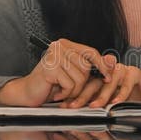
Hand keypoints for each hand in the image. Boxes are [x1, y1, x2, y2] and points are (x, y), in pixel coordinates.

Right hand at [0, 39, 115, 107]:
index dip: (102, 66)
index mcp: (66, 45)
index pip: (91, 52)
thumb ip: (92, 67)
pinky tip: (56, 94)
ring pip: (80, 78)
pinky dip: (66, 94)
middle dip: (82, 83)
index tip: (108, 78)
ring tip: (62, 92)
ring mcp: (54, 56)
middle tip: (70, 89)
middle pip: (87, 67)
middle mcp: (59, 46)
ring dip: (73, 91)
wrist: (28, 94)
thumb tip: (112, 60)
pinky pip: (70, 85)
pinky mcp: (50, 69)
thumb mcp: (74, 74)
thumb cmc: (51, 84)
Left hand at [60, 57, 140, 108]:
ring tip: (95, 106)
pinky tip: (116, 103)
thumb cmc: (132, 100)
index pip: (86, 85)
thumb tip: (80, 117)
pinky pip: (127, 83)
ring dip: (102, 96)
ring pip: (109, 82)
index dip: (76, 95)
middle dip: (84, 96)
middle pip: (94, 83)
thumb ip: (99, 107)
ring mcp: (122, 71)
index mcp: (102, 79)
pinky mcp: (135, 73)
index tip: (67, 106)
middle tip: (75, 106)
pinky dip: (121, 94)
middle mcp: (110, 73)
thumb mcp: (113, 105)